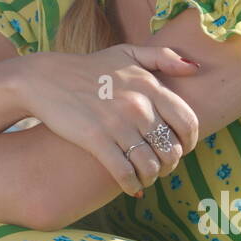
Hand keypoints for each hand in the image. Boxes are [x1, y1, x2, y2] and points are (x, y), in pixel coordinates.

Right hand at [15, 45, 199, 197]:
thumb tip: (194, 68)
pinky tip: (130, 187)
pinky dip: (131, 185)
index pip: (188, 123)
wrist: (46, 79)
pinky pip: (124, 172)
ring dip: (151, 177)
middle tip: (160, 166)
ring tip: (144, 177)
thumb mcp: (127, 52)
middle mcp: (138, 105)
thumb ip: (162, 56)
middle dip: (169, 164)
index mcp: (150, 85)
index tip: (181, 149)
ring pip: (150, 165)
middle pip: (171, 149)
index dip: (189, 143)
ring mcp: (117, 124)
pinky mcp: (96, 140)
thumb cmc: (90, 68)